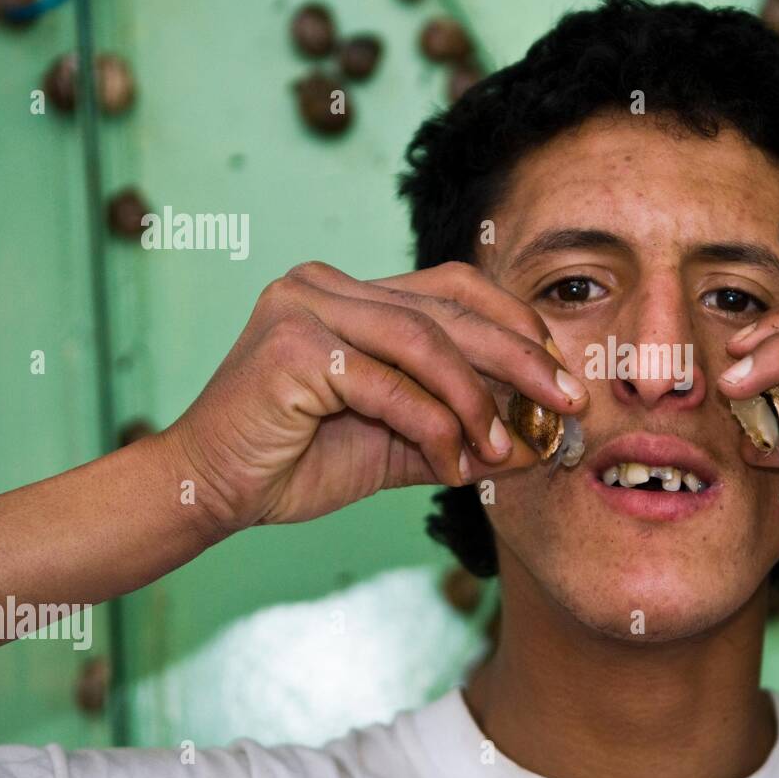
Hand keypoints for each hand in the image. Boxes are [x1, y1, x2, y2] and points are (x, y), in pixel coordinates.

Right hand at [162, 260, 587, 532]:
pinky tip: (453, 466)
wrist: (210, 493)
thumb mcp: (399, 440)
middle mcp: (325, 284)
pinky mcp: (292, 346)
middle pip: (449, 310)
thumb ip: (461, 431)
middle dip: (520, 358)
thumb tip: (541, 438)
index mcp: (350, 292)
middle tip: (568, 399)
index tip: (560, 371)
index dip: (514, 323)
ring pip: (425, 343)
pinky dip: (434, 428)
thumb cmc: (296, 462)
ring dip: (478, 401)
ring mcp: (304, 307)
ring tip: (507, 448)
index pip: (453, 288)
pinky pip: (390, 385)